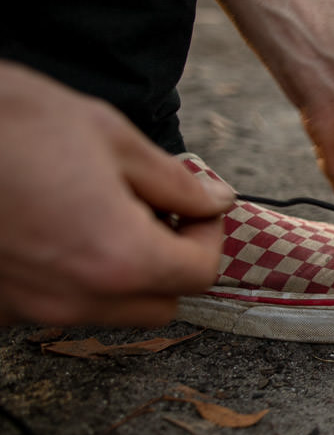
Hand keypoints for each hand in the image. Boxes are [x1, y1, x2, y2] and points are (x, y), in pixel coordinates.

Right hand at [0, 62, 234, 327]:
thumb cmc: (12, 123)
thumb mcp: (110, 136)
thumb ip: (174, 181)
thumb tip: (213, 200)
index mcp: (119, 257)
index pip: (200, 274)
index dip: (209, 235)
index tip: (196, 204)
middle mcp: (74, 297)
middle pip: (160, 305)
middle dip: (172, 262)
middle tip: (157, 211)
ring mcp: (28, 308)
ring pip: (107, 310)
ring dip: (122, 273)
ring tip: (99, 212)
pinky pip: (53, 305)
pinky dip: (69, 277)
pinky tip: (54, 228)